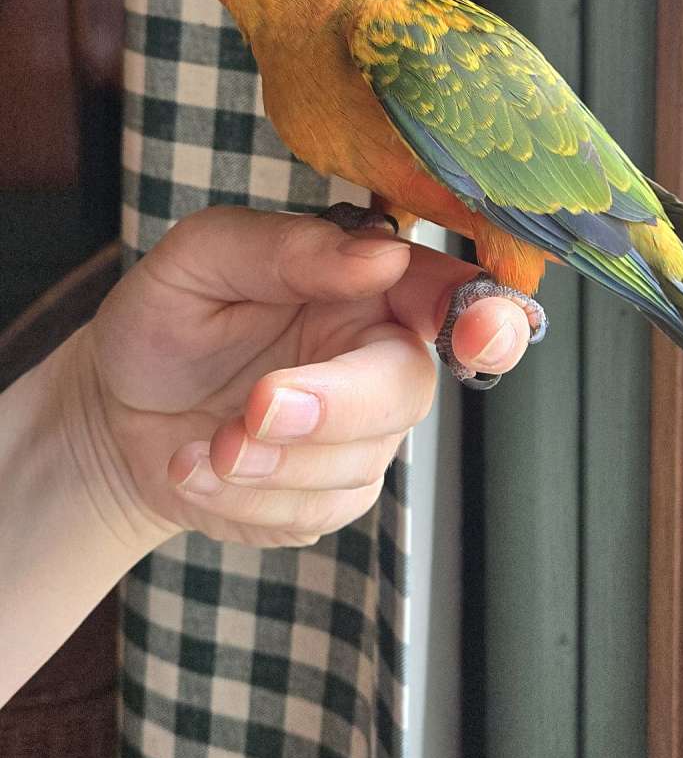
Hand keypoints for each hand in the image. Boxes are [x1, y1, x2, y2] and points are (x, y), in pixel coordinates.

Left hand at [66, 208, 530, 552]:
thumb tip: (380, 256)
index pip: (453, 293)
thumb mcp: (203, 257)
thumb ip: (289, 246)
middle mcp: (381, 354)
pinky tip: (197, 468)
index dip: (491, 317)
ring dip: (270, 463)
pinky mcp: (332, 495)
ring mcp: (364, 433)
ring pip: (358, 462)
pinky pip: (316, 511)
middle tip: (254, 408)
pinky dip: (245, 500)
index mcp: (371, 283)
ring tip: (201, 445)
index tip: (477, 334)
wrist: (117, 410)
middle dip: (332, 407)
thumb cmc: (167, 318)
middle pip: (407, 389)